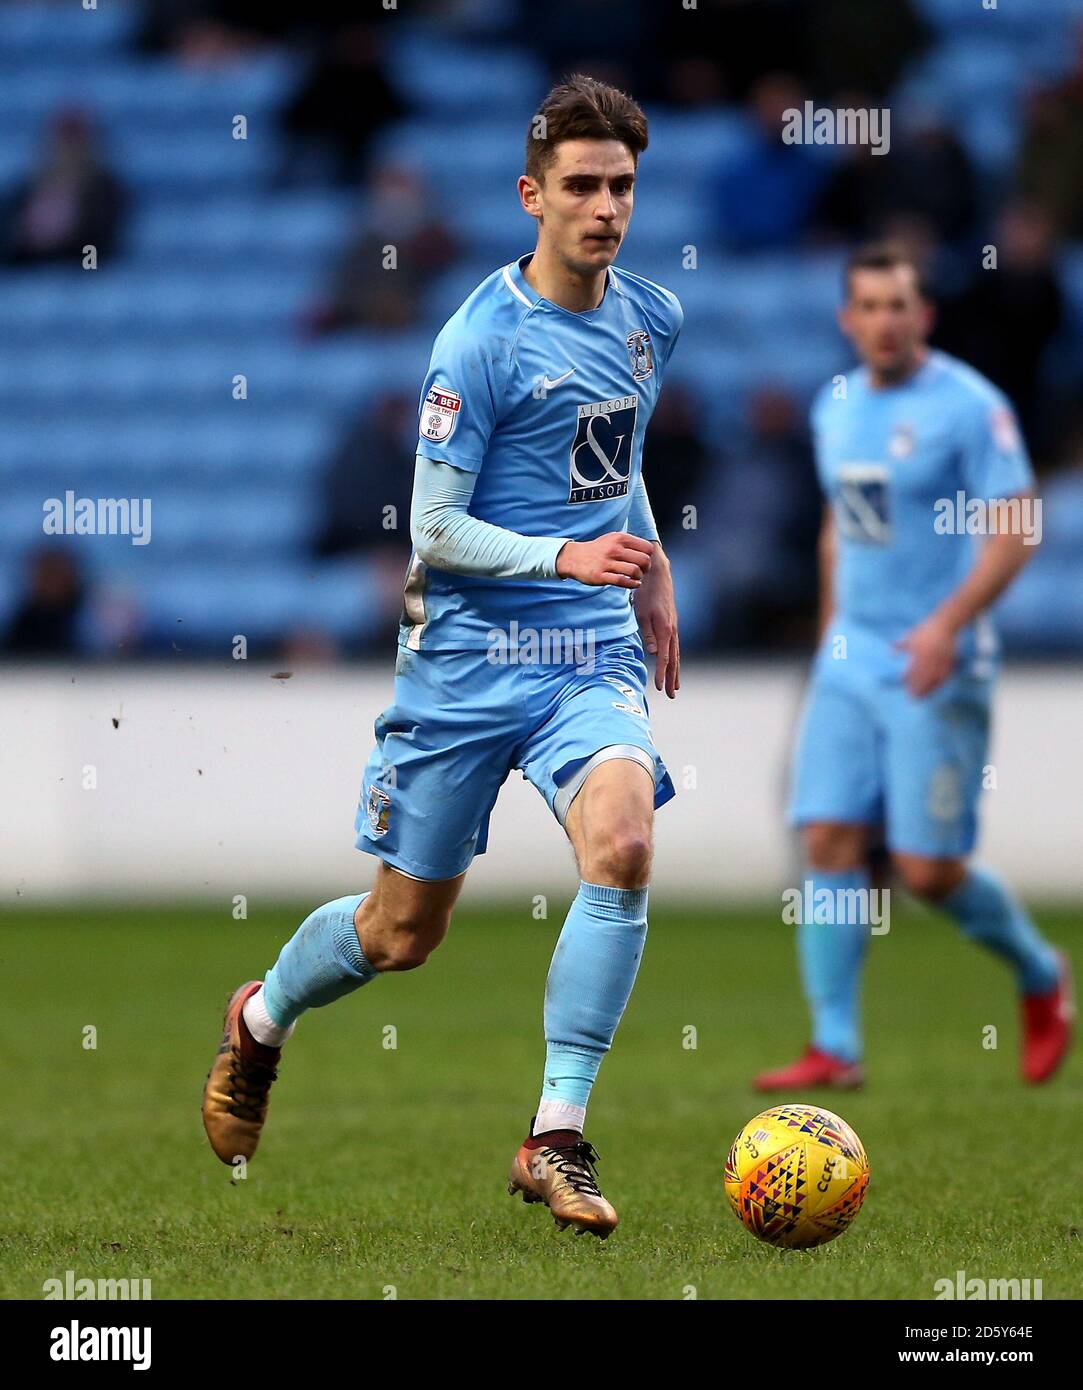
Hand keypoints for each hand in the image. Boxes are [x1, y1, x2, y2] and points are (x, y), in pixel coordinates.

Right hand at [556, 532, 652, 587]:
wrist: (574, 557)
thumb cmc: (599, 549)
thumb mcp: (613, 539)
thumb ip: (630, 542)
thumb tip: (649, 551)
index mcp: (620, 538)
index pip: (647, 548)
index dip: (649, 557)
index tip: (643, 562)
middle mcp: (614, 549)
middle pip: (644, 560)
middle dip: (646, 568)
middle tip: (642, 572)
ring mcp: (607, 563)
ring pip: (634, 571)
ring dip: (639, 577)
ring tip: (636, 578)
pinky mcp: (600, 576)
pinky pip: (622, 581)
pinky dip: (632, 584)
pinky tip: (634, 584)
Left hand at [634, 545, 679, 697]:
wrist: (656, 573)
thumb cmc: (645, 593)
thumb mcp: (641, 613)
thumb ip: (648, 634)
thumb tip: (654, 653)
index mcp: (665, 630)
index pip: (665, 658)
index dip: (662, 674)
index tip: (660, 689)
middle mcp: (672, 630)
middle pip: (674, 659)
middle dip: (672, 678)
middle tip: (673, 694)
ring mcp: (673, 626)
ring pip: (676, 653)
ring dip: (675, 670)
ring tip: (676, 684)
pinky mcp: (671, 622)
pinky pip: (674, 645)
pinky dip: (674, 657)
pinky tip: (672, 663)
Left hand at [894, 614, 956, 696]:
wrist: (946, 623)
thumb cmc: (926, 629)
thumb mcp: (912, 635)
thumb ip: (901, 645)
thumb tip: (891, 653)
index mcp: (919, 650)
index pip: (913, 668)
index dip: (909, 679)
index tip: (905, 687)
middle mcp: (930, 656)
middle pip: (923, 676)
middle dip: (918, 688)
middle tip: (913, 697)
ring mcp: (941, 658)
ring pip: (935, 677)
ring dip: (929, 688)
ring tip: (924, 697)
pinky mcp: (950, 659)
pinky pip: (946, 674)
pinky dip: (941, 683)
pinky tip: (936, 688)